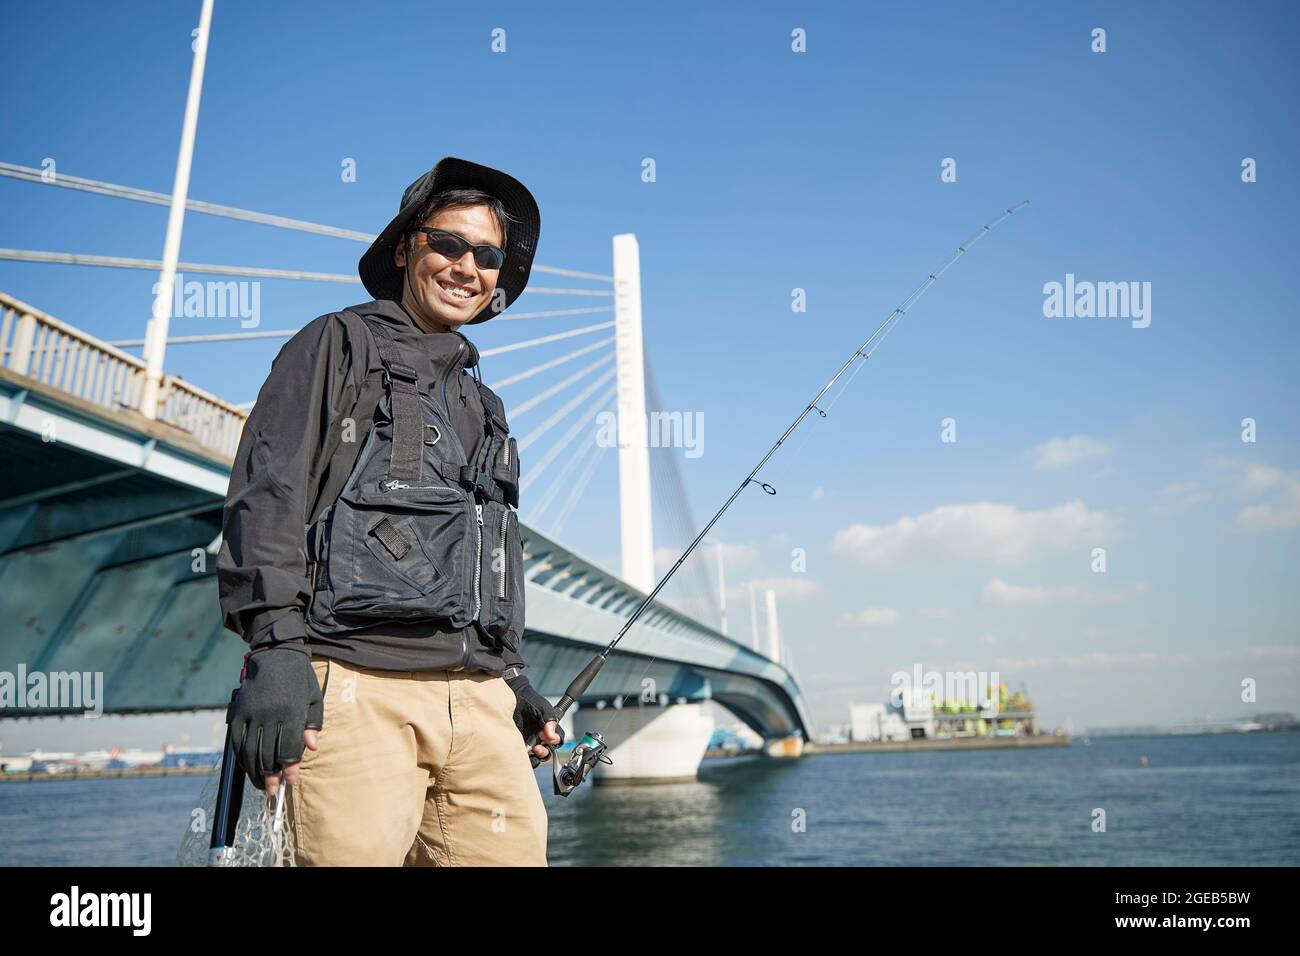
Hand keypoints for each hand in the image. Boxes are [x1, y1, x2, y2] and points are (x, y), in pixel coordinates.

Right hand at [228, 643, 322, 791]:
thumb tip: (312, 748)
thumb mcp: (313, 699)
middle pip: (268, 753)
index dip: (290, 767)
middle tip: (273, 791)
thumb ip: (312, 724)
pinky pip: (237, 741)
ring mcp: (252, 713)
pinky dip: (242, 758)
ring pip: (251, 751)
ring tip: (261, 785)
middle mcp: (270, 714)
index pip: (289, 747)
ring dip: (255, 771)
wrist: (275, 655)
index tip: (290, 781)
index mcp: (291, 711)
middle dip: (271, 776)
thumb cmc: (299, 680)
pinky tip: (248, 768)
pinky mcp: (238, 712)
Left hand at [504, 672, 560, 757]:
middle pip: (548, 751)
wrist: (512, 696)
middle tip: (538, 747)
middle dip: (544, 751)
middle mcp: (540, 737)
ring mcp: (529, 742)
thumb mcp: (543, 708)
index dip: (555, 740)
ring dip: (536, 756)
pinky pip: (524, 757)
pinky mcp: (518, 745)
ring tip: (531, 749)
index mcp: (548, 729)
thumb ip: (550, 720)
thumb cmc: (529, 700)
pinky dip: (526, 758)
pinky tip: (523, 752)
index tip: (548, 737)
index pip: (557, 740)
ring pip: (536, 757)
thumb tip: (552, 736)